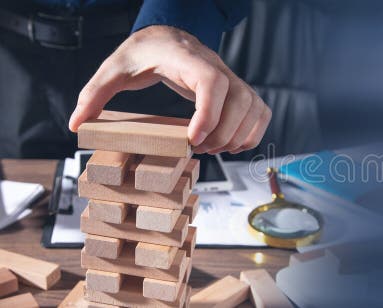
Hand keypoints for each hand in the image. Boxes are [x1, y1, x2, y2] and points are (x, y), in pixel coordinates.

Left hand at [68, 25, 270, 153]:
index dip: (209, 113)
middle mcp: (217, 67)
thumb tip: (77, 123)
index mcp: (188, 59)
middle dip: (222, 133)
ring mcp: (232, 78)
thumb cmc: (143, 53)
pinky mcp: (238, 90)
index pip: (213, 82)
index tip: (193, 139)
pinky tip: (233, 143)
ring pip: (253, 106)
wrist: (166, 38)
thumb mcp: (113, 69)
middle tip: (199, 148)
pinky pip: (259, 111)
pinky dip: (253, 132)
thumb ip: (94, 93)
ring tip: (214, 148)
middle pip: (239, 100)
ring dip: (238, 134)